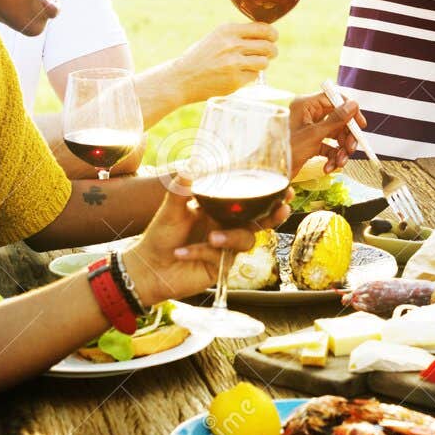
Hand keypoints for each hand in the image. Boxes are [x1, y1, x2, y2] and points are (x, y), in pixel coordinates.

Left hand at [121, 183, 290, 304]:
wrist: (149, 267)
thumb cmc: (160, 237)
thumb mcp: (170, 210)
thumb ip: (181, 190)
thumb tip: (190, 167)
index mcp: (219, 211)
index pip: (248, 202)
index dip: (268, 196)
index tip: (286, 188)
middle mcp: (227, 228)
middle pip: (259, 222)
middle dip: (273, 216)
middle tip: (281, 210)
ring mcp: (226, 249)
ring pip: (244, 239)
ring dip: (230, 237)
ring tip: (211, 238)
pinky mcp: (221, 268)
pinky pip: (222, 257)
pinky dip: (202, 252)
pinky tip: (182, 253)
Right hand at [169, 22, 276, 103]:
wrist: (182, 78)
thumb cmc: (201, 57)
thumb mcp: (216, 37)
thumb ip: (238, 35)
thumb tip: (265, 35)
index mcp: (228, 30)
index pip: (263, 29)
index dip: (272, 34)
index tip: (273, 38)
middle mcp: (232, 44)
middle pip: (268, 46)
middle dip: (272, 51)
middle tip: (269, 54)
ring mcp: (234, 63)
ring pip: (264, 62)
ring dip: (262, 64)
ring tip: (252, 64)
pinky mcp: (235, 80)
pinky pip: (254, 76)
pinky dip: (250, 76)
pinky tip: (238, 75)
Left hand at [289, 89, 362, 174]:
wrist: (272, 172)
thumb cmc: (287, 150)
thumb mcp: (314, 134)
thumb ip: (336, 119)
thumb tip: (353, 104)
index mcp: (306, 105)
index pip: (334, 99)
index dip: (350, 110)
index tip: (360, 125)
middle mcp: (308, 114)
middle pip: (338, 119)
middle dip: (346, 136)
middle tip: (351, 148)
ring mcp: (310, 129)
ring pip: (335, 135)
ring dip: (341, 150)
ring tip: (340, 162)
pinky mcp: (311, 143)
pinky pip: (328, 146)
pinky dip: (332, 157)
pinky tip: (329, 167)